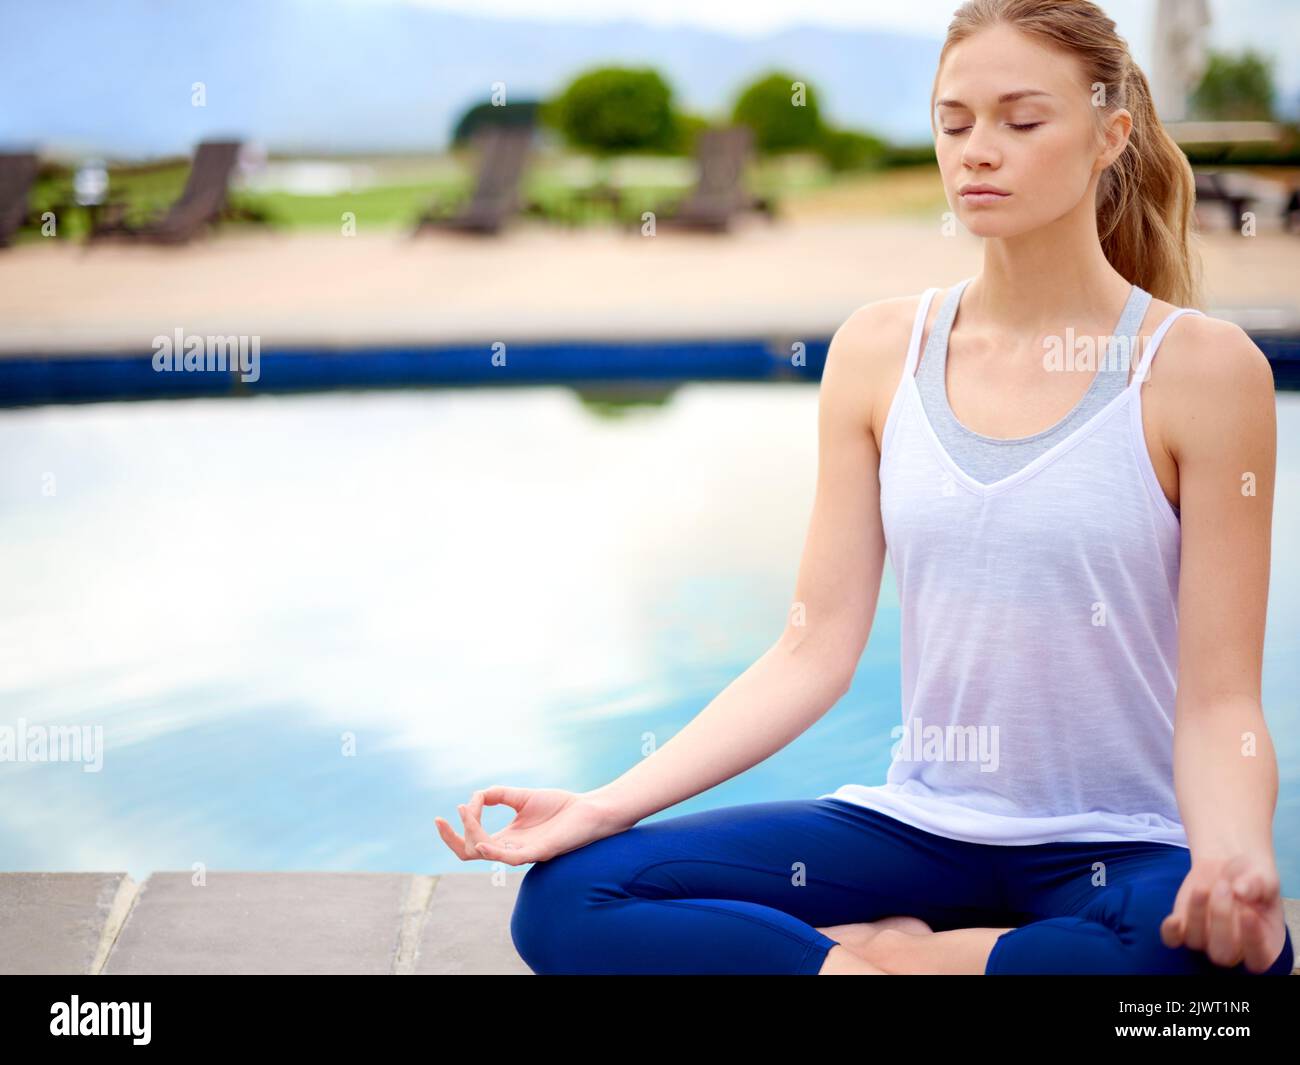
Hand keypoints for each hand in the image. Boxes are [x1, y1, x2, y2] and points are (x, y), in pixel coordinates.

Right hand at [435, 785, 632, 865]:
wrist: (589, 810)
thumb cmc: (560, 806)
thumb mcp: (522, 797)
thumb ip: (497, 795)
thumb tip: (474, 797)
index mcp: (506, 838)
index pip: (471, 843)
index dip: (454, 832)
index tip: (449, 811)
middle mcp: (511, 848)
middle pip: (470, 853)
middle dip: (453, 838)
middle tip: (448, 817)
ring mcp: (523, 852)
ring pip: (486, 854)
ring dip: (471, 835)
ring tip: (468, 815)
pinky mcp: (539, 852)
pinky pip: (511, 859)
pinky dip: (493, 852)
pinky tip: (481, 842)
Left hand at [1160, 853, 1287, 972]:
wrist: (1227, 864)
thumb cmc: (1252, 876)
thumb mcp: (1262, 876)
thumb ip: (1257, 885)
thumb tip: (1241, 891)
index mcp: (1263, 944)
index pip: (1258, 959)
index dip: (1253, 942)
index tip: (1248, 913)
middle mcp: (1233, 949)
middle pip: (1223, 953)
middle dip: (1221, 919)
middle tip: (1224, 888)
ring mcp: (1205, 939)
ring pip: (1196, 942)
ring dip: (1197, 915)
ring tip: (1203, 887)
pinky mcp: (1182, 926)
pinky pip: (1172, 938)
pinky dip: (1171, 932)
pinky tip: (1173, 919)